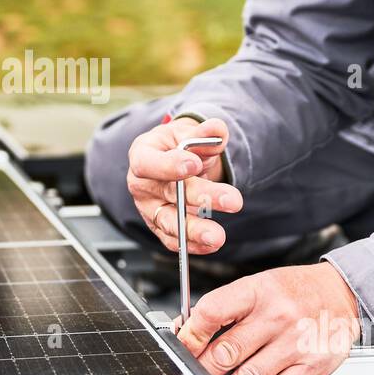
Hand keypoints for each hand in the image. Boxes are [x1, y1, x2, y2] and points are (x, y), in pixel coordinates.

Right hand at [126, 116, 241, 255]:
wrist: (179, 162)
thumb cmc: (180, 145)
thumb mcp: (191, 133)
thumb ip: (205, 132)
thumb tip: (217, 129)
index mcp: (142, 154)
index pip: (147, 162)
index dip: (169, 165)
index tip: (194, 165)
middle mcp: (142, 184)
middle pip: (167, 193)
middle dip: (200, 197)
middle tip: (231, 200)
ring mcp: (149, 209)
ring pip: (168, 222)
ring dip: (194, 230)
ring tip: (218, 236)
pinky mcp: (159, 227)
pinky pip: (173, 240)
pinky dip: (192, 244)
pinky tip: (211, 244)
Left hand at [175, 263, 361, 374]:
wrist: (342, 294)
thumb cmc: (295, 291)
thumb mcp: (259, 285)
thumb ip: (225, 308)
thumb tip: (188, 332)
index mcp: (259, 291)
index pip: (213, 311)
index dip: (190, 334)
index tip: (180, 345)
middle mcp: (277, 316)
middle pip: (226, 352)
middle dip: (202, 369)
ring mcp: (296, 344)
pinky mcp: (311, 368)